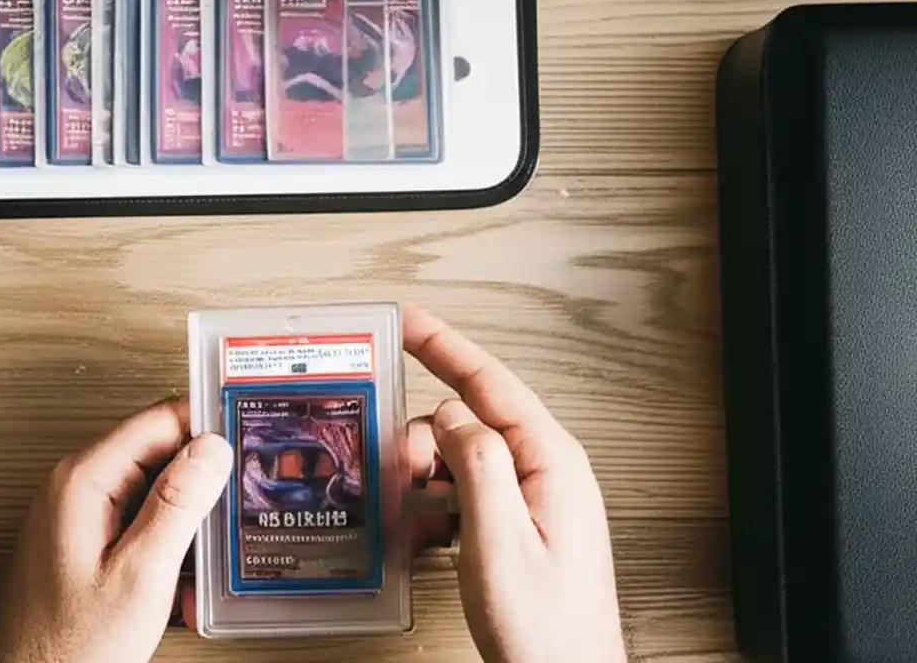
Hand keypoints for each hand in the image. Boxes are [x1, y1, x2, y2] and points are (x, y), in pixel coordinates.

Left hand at [0, 399, 231, 662]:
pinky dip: (165, 546)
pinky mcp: (82, 543)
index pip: (158, 419)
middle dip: (200, 482)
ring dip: (185, 522)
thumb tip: (210, 448)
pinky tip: (178, 582)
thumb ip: (177, 505)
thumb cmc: (68, 648)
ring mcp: (75, 516)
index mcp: (81, 481)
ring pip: (150, 491)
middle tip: (234, 509)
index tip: (245, 438)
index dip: (207, 427)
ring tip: (205, 559)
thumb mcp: (140, 575)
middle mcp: (72, 489)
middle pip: (157, 452)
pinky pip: (136, 523)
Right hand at [403, 306, 625, 662]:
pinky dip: (441, 506)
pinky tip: (432, 535)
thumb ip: (477, 464)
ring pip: (464, 458)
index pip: (489, 381)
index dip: (443, 345)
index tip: (407, 321)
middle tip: (399, 472)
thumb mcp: (498, 541)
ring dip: (429, 480)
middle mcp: (549, 469)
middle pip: (470, 419)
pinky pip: (470, 492)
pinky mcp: (524, 522)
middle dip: (424, 440)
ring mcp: (538, 496)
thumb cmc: (545, 629)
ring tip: (417, 517)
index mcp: (551, 461)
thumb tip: (452, 414)